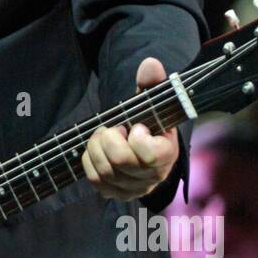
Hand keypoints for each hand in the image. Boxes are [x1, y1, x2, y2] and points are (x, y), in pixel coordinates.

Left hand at [81, 57, 178, 200]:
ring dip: (96, 147)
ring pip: (104, 171)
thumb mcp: (152, 102)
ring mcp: (134, 188)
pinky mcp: (116, 193)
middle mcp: (153, 177)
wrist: (144, 145)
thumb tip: (149, 64)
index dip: (136, 136)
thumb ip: (152, 84)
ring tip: (105, 137)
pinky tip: (98, 150)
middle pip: (120, 160)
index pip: (148, 154)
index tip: (136, 127)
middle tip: (114, 128)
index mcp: (167, 155)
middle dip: (109, 138)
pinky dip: (90, 161)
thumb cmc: (149, 122)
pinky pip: (94, 179)